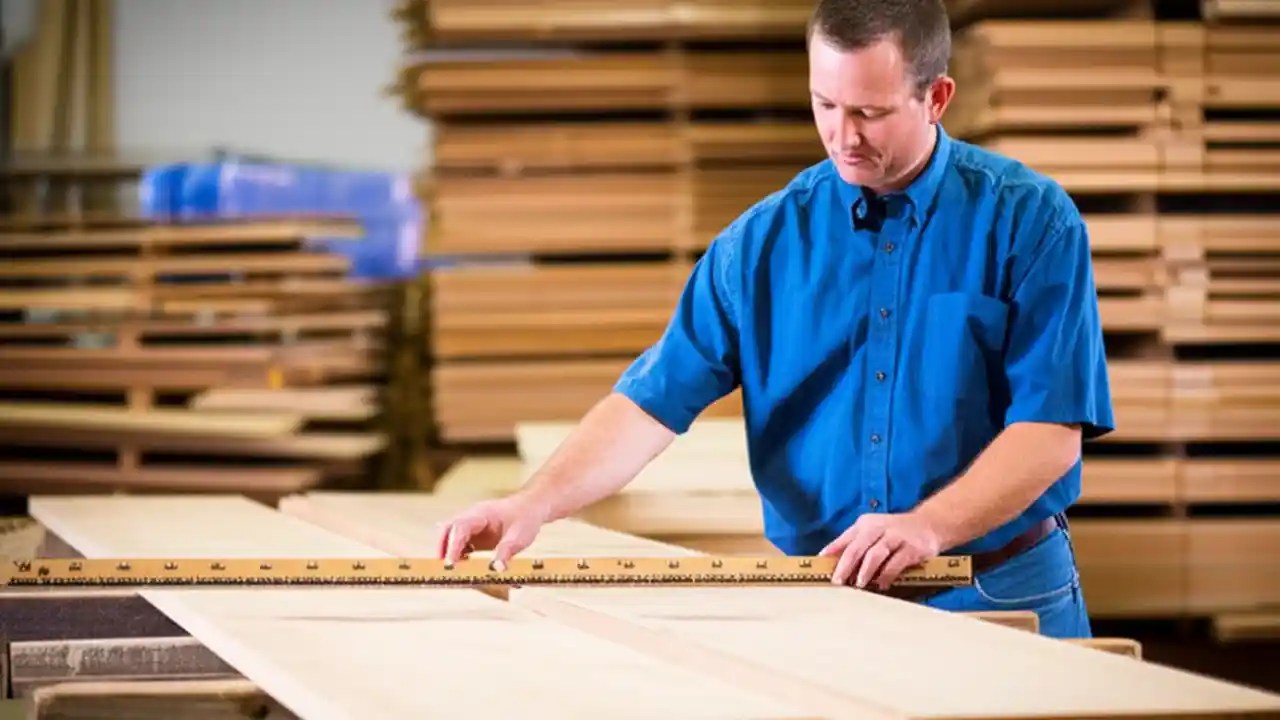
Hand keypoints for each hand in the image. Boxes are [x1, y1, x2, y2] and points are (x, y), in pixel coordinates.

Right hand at [431, 494, 550, 570]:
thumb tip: (498, 569)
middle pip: (447, 530)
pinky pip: (459, 543)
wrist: (530, 508)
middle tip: (445, 569)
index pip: (460, 528)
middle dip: (443, 549)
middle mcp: (472, 517)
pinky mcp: (473, 534)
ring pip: (450, 536)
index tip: (450, 564)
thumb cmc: (525, 518)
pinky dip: (457, 555)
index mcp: (481, 514)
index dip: (453, 546)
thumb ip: (507, 551)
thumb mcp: (520, 536)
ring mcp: (471, 525)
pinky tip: (464, 568)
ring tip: (452, 571)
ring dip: (448, 553)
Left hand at [818, 511, 942, 589]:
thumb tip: (827, 557)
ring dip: (865, 571)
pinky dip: (886, 576)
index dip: (832, 552)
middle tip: (837, 581)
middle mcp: (879, 528)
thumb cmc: (894, 532)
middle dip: (845, 565)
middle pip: (857, 547)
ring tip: (857, 584)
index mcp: (866, 524)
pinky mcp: (911, 548)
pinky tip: (881, 585)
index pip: (845, 539)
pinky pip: (895, 564)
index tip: (821, 565)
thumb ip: (852, 542)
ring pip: (875, 554)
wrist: (929, 524)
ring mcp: (896, 537)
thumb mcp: (872, 531)